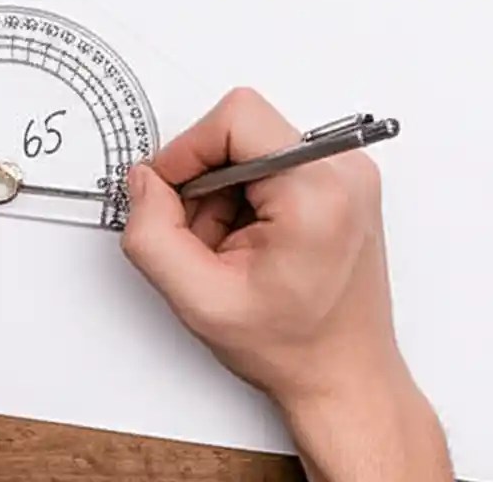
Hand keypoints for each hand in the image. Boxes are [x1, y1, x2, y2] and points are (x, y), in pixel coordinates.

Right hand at [122, 88, 450, 481]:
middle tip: (207, 238)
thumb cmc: (295, 347)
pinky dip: (246, 197)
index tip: (170, 191)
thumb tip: (144, 182)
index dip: (187, 150)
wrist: (344, 375)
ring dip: (223, 193)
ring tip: (232, 249)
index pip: (236, 117)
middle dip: (205, 180)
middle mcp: (344, 171)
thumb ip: (153, 235)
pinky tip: (250, 243)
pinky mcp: (342, 183)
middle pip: (242, 129)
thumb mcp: (200, 299)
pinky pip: (273, 162)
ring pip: (252, 146)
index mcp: (318, 191)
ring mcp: (348, 174)